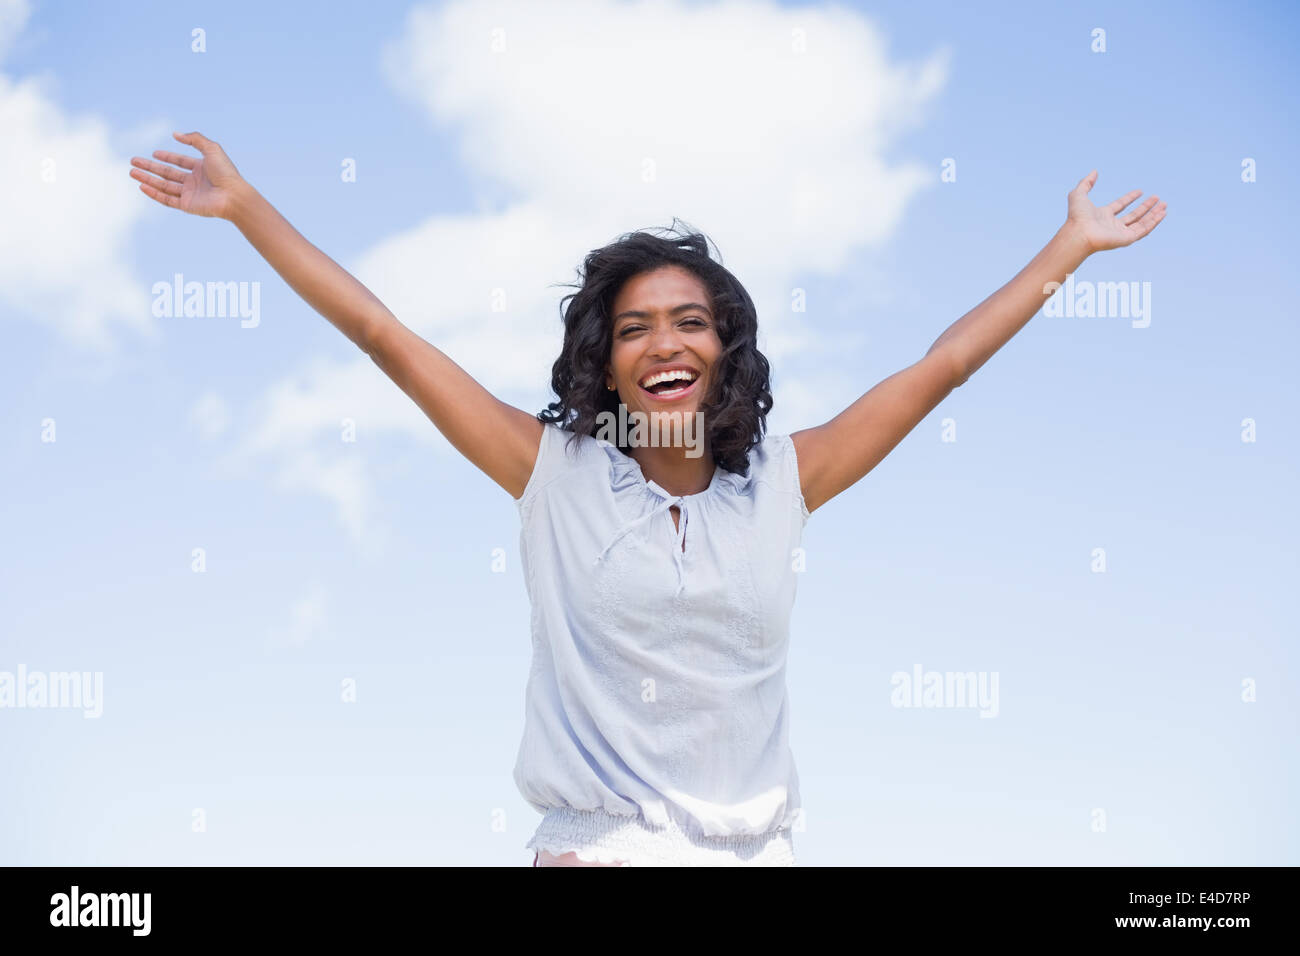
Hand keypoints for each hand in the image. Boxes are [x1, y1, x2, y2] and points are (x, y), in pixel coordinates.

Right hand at [129, 131, 245, 219]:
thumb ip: (194, 139)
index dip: (167, 157)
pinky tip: (142, 186)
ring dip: (147, 179)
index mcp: (201, 168)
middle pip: (167, 173)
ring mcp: (190, 194)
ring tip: (132, 172)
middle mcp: (194, 181)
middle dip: (150, 167)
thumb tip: (175, 134)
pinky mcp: (187, 206)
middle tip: (133, 161)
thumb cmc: (226, 173)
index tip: (154, 153)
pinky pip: (167, 199)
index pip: (180, 161)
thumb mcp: (211, 149)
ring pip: (164, 186)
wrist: (233, 196)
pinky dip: (154, 193)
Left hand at [1065, 169, 1166, 253]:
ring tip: (1164, 204)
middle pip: (1133, 215)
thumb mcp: (1079, 194)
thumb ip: (1086, 183)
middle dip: (1145, 207)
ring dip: (1153, 214)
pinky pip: (1144, 230)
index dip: (1129, 198)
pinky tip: (1162, 213)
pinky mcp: (1127, 239)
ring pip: (1141, 223)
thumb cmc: (1077, 217)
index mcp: (1102, 215)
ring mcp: (1120, 233)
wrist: (1079, 233)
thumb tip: (1094, 171)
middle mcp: (1112, 225)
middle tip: (1157, 197)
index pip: (1120, 206)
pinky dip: (1154, 222)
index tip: (1140, 191)